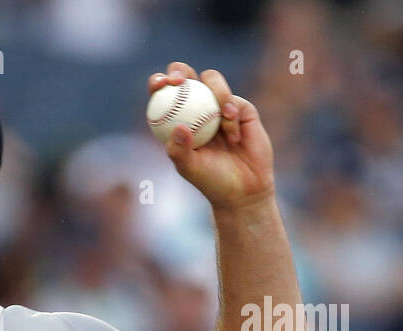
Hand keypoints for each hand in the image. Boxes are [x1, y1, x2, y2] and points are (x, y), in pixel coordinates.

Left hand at [149, 62, 274, 210]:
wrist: (243, 188)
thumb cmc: (211, 180)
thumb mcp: (189, 168)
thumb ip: (179, 150)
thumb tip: (177, 127)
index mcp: (177, 119)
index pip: (163, 94)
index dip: (159, 82)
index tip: (159, 84)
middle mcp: (196, 107)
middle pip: (185, 75)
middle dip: (179, 70)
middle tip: (179, 80)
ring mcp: (219, 105)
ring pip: (212, 80)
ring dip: (215, 93)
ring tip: (223, 119)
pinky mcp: (241, 108)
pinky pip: (234, 100)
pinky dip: (232, 115)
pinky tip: (234, 135)